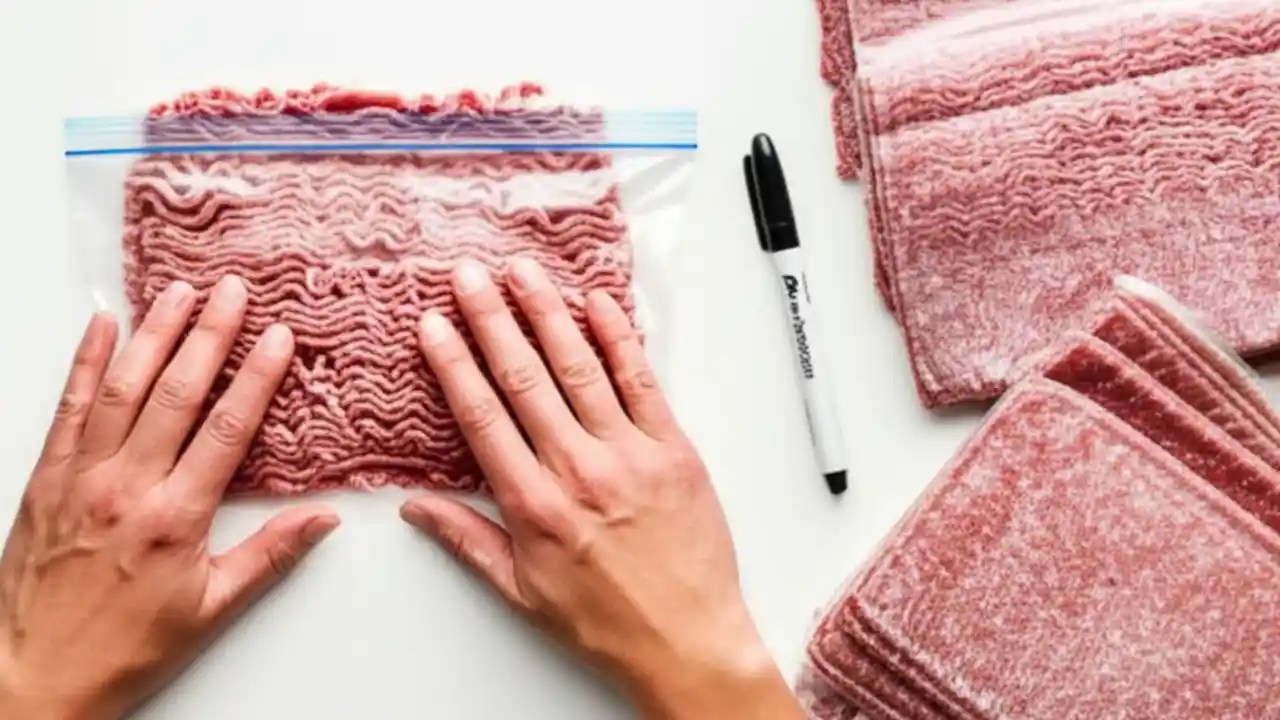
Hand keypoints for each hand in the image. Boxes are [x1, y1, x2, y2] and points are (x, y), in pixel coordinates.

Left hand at [0, 277, 338, 719]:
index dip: (257, 376)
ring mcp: (80, 476)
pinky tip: (102, 325)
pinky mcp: (44, 478)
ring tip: (180, 291)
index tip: (279, 336)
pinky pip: (69, 407)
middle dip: (210, 334)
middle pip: (177, 393)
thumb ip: (270, 555)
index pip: (228, 428)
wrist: (34, 674)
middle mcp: (127, 486)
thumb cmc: (125, 647)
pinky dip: (85, 362)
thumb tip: (325, 519)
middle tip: (233, 289)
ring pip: (122, 388)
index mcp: (176, 518)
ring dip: (154, 334)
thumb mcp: (211, 609)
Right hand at [401, 259, 801, 719]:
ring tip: (523, 271)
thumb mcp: (521, 591)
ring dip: (548, 312)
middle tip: (468, 274)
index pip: (482, 415)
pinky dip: (619, 339)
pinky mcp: (675, 449)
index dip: (454, 362)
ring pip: (580, 368)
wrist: (689, 642)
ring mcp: (630, 454)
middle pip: (524, 378)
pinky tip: (597, 303)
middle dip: (492, 318)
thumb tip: (415, 506)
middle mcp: (578, 470)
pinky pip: (643, 382)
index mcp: (533, 505)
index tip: (434, 323)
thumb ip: (466, 540)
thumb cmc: (606, 622)